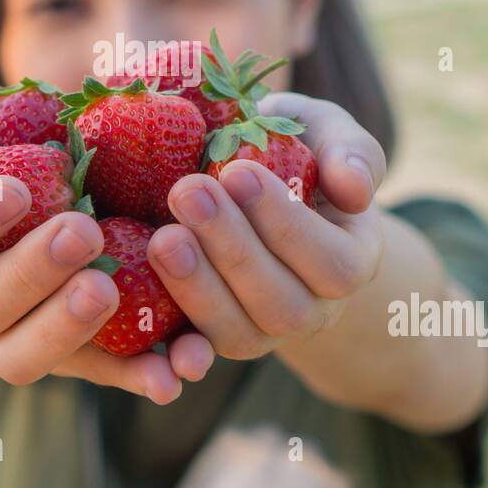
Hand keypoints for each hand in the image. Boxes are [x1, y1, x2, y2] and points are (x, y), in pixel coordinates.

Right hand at [0, 79, 215, 402]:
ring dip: (65, 330)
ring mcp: (19, 331)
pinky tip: (173, 367)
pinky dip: (136, 374)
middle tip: (81, 231)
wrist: (47, 177)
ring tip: (109, 288)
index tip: (14, 190)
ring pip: (23, 357)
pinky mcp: (79, 352)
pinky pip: (101, 375)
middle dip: (29, 273)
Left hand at [146, 92, 386, 359]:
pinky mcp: (210, 339)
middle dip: (231, 248)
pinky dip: (165, 340)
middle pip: (280, 304)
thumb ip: (351, 153)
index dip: (284, 223)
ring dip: (196, 286)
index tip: (237, 170)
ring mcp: (260, 332)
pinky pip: (190, 351)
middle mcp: (311, 309)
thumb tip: (355, 190)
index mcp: (350, 263)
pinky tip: (132, 301)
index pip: (331, 263)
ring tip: (161, 236)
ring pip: (235, 333)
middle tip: (187, 192)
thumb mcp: (328, 137)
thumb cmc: (294, 153)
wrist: (249, 188)